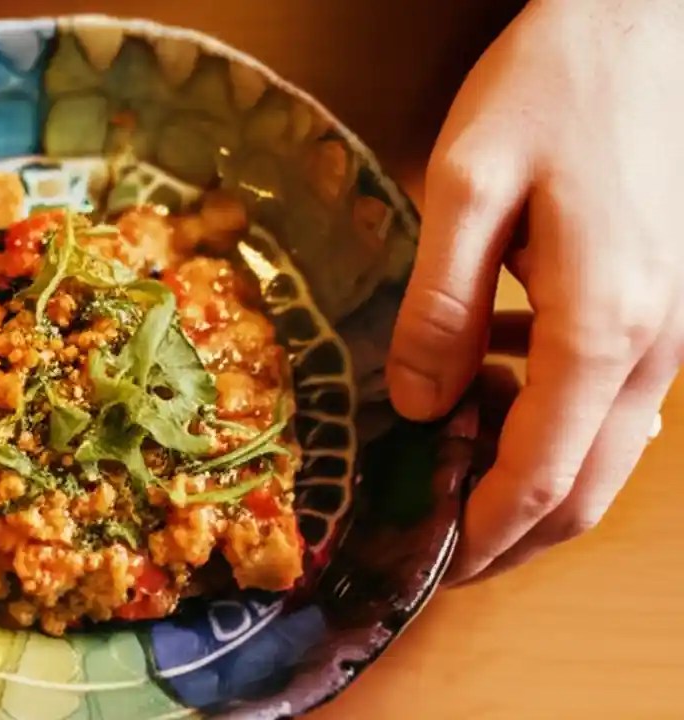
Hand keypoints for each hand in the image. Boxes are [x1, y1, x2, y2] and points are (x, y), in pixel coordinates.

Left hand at [388, 0, 682, 583]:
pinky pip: (610, 401)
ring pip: (603, 451)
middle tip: (434, 540)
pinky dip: (550, 423)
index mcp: (602, 325)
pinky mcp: (664, 308)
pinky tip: (488, 387)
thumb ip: (438, 304)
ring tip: (444, 468)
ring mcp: (671, 331)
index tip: (429, 560)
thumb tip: (413, 404)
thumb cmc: (554, 89)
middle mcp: (654, 347)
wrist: (645, 24)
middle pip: (586, 487)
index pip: (541, 476)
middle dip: (510, 531)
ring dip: (528, 478)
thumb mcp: (465, 185)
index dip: (481, 532)